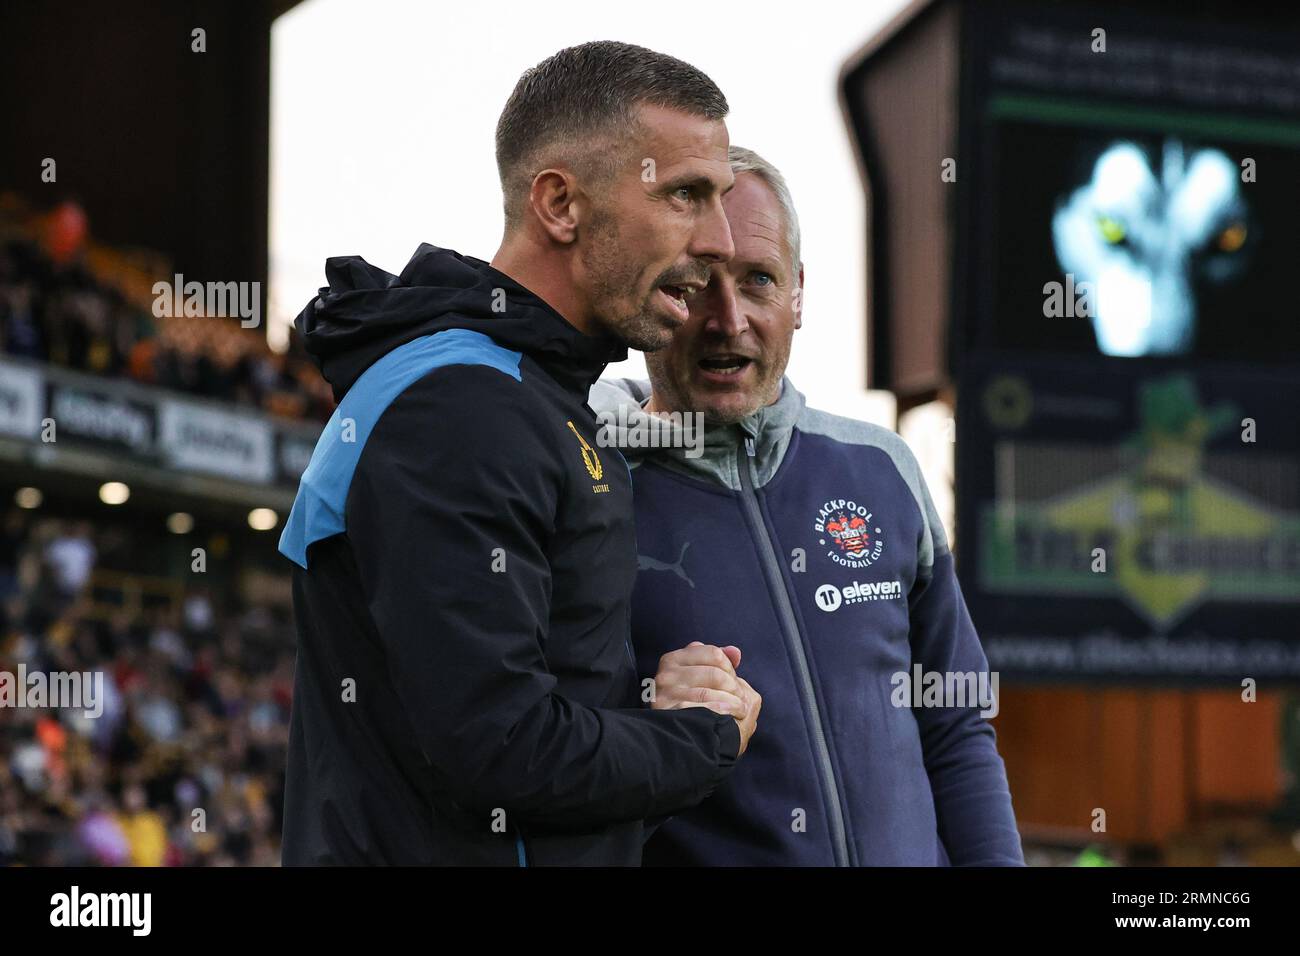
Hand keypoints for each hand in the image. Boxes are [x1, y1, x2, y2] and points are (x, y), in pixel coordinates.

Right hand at [651, 641, 760, 755]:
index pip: (714, 653)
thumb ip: (721, 661)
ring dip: (732, 704)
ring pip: (709, 693)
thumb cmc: (701, 707)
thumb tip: (735, 652)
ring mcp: (664, 696)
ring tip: (738, 711)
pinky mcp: (669, 715)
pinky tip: (727, 719)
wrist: (686, 744)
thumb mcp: (708, 678)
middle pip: (715, 674)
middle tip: (740, 700)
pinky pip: (704, 709)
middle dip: (734, 689)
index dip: (730, 669)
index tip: (733, 683)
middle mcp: (665, 676)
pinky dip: (722, 714)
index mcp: (674, 660)